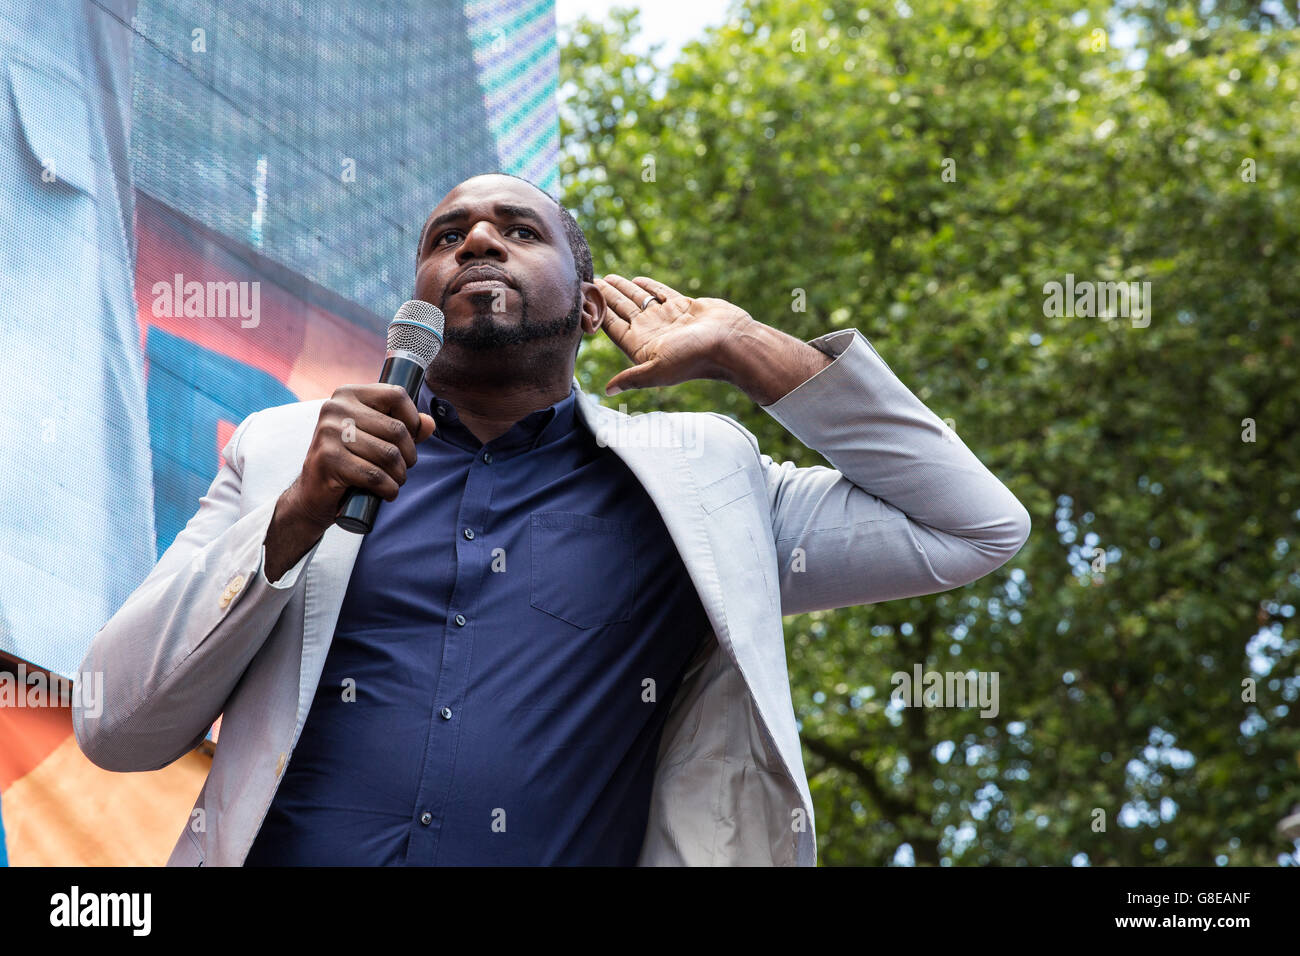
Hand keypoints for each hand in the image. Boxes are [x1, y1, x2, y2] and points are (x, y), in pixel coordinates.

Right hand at [282, 383, 436, 530]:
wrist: (312, 494)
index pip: (396, 395)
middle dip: (409, 455)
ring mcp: (328, 433)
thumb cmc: (349, 461)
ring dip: (400, 475)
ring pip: (389, 454)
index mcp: (347, 394)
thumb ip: (403, 427)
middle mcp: (335, 408)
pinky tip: (387, 493)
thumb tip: (430, 423)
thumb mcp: (375, 438)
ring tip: (395, 481)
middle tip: (403, 468)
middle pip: (397, 429)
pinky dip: (389, 489)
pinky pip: (375, 475)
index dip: (413, 419)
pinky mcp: (328, 460)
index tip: (410, 439)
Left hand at [594, 274, 753, 395]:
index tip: (583, 300)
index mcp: (642, 347)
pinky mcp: (684, 306)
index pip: (613, 328)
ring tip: (608, 278)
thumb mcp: (657, 370)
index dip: (597, 314)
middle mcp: (653, 333)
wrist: (730, 342)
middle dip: (606, 297)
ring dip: (623, 289)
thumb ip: (632, 377)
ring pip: (639, 299)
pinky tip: (637, 280)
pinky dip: (648, 286)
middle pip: (622, 311)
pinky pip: (661, 292)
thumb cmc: (694, 359)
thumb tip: (607, 391)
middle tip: (590, 282)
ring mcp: (668, 318)